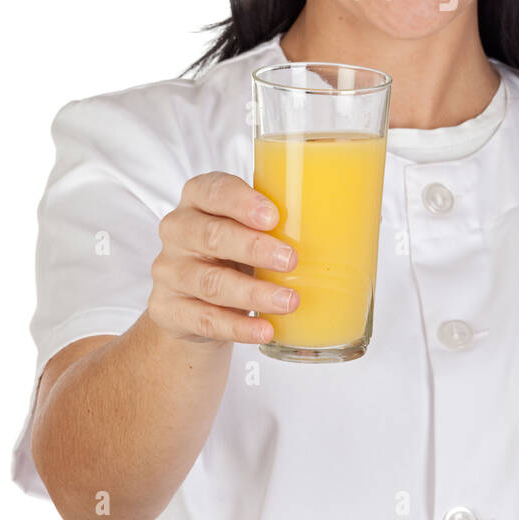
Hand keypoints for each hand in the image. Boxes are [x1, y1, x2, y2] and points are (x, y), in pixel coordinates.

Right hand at [149, 171, 299, 343]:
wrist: (195, 302)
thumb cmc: (233, 252)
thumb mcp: (248, 229)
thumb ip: (277, 220)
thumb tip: (350, 219)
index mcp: (198, 198)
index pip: (212, 190)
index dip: (241, 202)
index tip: (273, 216)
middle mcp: (178, 230)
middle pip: (211, 236)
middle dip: (254, 248)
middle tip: (291, 259)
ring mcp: (169, 271)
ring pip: (210, 282)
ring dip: (253, 293)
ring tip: (290, 301)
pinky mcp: (168, 308)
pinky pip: (205, 319)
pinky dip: (239, 326)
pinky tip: (266, 329)